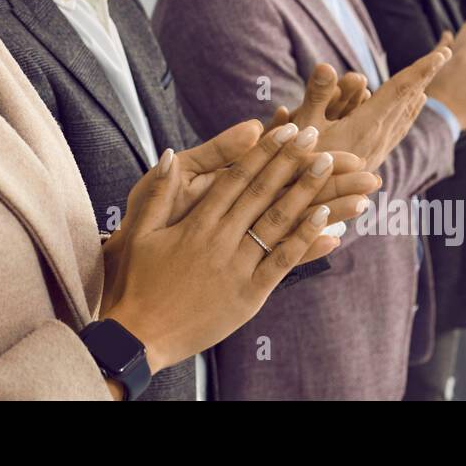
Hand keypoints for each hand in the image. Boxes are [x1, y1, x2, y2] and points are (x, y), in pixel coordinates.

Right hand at [100, 127, 346, 373]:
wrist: (140, 335)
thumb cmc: (138, 283)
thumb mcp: (141, 232)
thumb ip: (159, 192)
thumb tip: (169, 154)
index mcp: (196, 222)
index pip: (236, 177)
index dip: (263, 151)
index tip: (284, 129)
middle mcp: (219, 239)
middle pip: (262, 192)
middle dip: (290, 160)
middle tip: (314, 135)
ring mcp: (236, 267)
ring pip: (277, 222)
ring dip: (305, 192)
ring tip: (328, 166)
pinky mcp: (248, 296)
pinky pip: (281, 262)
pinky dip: (305, 240)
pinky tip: (327, 220)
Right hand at [267, 52, 449, 174]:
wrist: (310, 210)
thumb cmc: (302, 166)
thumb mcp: (304, 128)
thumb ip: (316, 95)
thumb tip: (326, 65)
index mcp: (368, 125)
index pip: (400, 89)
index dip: (421, 68)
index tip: (442, 52)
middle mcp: (379, 137)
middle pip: (407, 100)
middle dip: (425, 75)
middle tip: (444, 52)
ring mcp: (377, 150)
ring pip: (404, 117)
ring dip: (416, 95)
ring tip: (427, 81)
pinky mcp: (371, 160)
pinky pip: (395, 131)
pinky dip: (405, 115)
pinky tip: (405, 114)